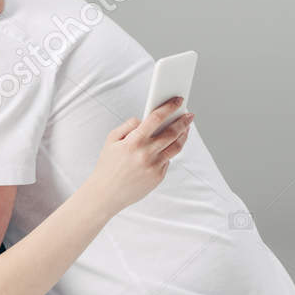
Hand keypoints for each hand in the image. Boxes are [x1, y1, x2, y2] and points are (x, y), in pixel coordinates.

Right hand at [90, 98, 193, 214]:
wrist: (106, 194)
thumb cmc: (107, 166)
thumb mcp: (111, 140)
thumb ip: (128, 126)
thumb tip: (143, 119)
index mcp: (133, 141)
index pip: (156, 118)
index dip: (169, 107)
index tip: (177, 101)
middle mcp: (146, 153)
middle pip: (172, 132)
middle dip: (183, 121)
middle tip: (189, 115)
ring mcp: (154, 166)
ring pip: (176, 147)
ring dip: (183, 135)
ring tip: (186, 128)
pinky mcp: (158, 177)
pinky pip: (167, 160)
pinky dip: (168, 152)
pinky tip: (169, 147)